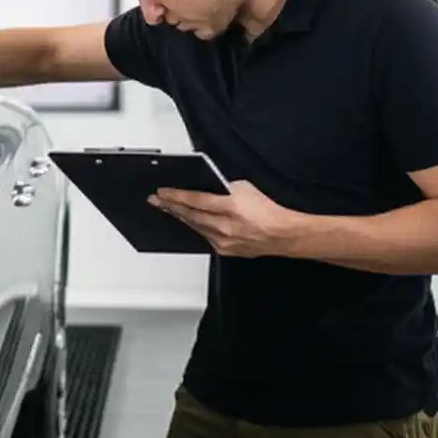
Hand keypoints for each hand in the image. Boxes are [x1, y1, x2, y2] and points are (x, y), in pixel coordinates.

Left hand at [148, 180, 298, 258]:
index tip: (162, 192)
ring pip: (195, 227)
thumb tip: (207, 187)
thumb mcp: (245, 188)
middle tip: (155, 200)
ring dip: (179, 217)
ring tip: (166, 208)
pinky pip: (204, 237)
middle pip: (190, 215)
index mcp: (230, 207)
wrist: (283, 234)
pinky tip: (187, 221)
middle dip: (170, 206)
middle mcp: (225, 226)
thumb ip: (223, 187)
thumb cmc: (268, 210)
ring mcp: (223, 241)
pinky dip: (195, 228)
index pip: (195, 200)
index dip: (176, 196)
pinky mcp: (225, 250)